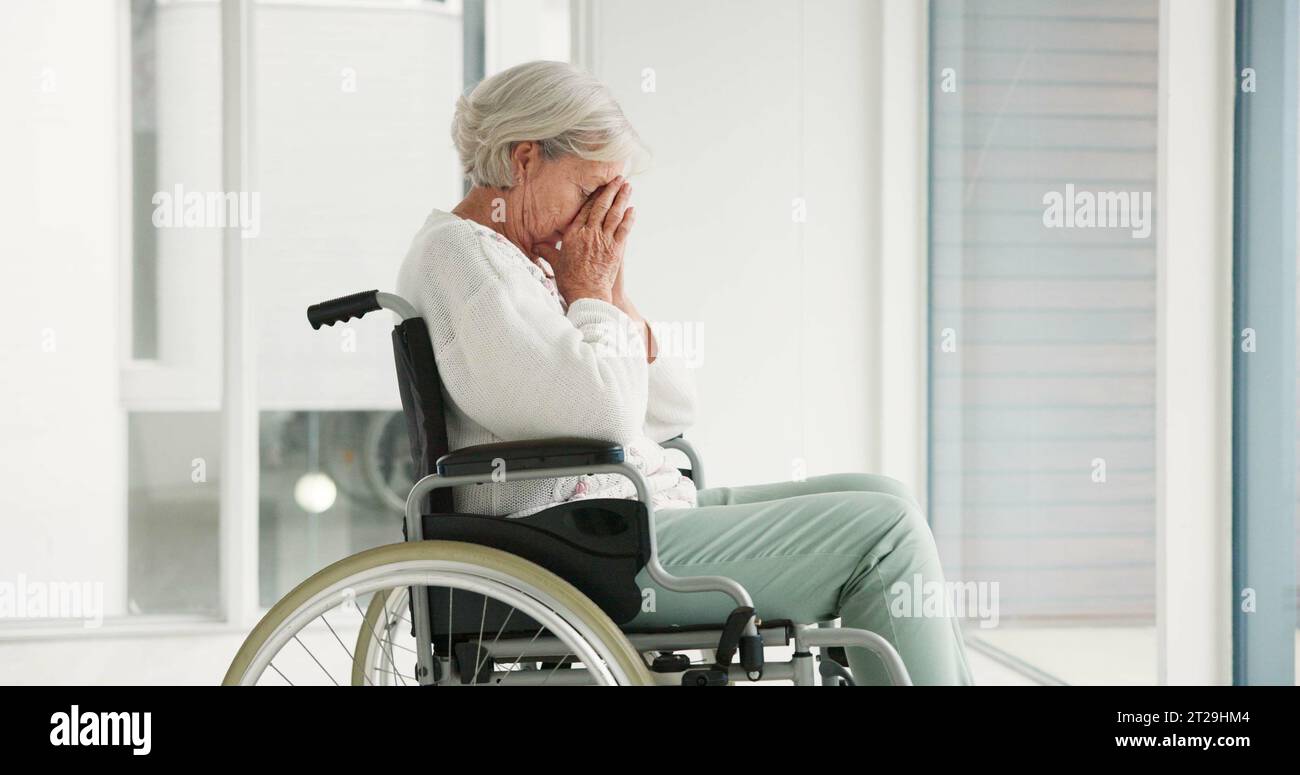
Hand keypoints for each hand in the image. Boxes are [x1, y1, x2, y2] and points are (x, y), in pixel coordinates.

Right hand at [536, 176, 635, 304]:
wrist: (586, 295)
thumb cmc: (570, 282)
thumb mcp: (556, 263)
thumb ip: (547, 251)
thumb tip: (535, 245)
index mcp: (573, 234)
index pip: (585, 210)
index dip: (593, 196)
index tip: (599, 186)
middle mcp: (589, 234)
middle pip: (601, 207)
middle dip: (610, 190)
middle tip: (617, 178)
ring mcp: (604, 240)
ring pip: (614, 214)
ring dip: (622, 199)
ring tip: (627, 187)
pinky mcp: (616, 249)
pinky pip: (624, 229)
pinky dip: (629, 218)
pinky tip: (632, 209)